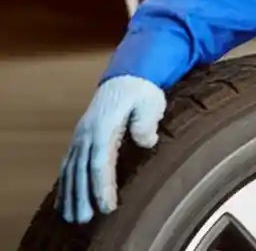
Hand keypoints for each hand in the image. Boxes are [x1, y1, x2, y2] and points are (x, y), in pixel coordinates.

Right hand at [57, 75, 165, 222]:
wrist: (127, 76)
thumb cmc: (142, 92)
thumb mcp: (151, 102)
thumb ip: (146, 122)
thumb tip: (148, 141)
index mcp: (103, 126)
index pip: (100, 162)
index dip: (102, 186)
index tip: (107, 206)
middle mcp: (87, 133)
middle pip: (81, 170)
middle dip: (82, 196)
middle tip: (85, 219)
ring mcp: (81, 136)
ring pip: (71, 170)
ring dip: (70, 194)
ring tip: (72, 217)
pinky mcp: (80, 139)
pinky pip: (68, 164)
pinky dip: (65, 183)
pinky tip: (64, 200)